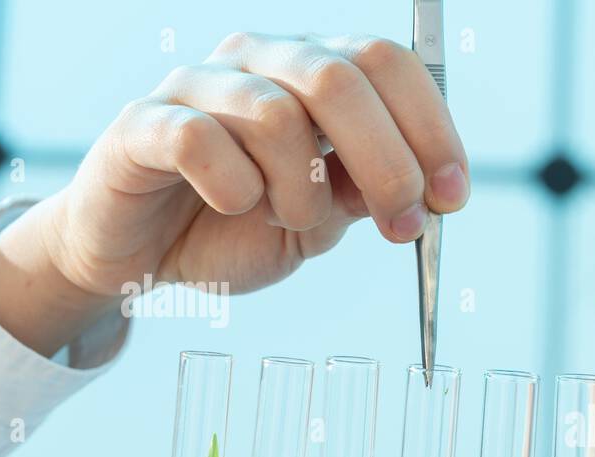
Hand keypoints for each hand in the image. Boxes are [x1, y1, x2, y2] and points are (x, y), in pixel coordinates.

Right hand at [0, 32, 468, 356]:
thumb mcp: (326, 215)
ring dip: (302, 192)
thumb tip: (424, 194)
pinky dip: (234, 190)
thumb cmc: (240, 225)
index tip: (451, 197)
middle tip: (399, 227)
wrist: (148, 255)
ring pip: (276, 116)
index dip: (431, 128)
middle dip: (387, 164)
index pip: (386, 62)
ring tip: (288, 218)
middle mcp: (258, 62)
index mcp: (311, 71)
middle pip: (339, 78)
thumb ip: (369, 194)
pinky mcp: (143, 125)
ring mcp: (198, 86)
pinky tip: (232, 206)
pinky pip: (200, 142)